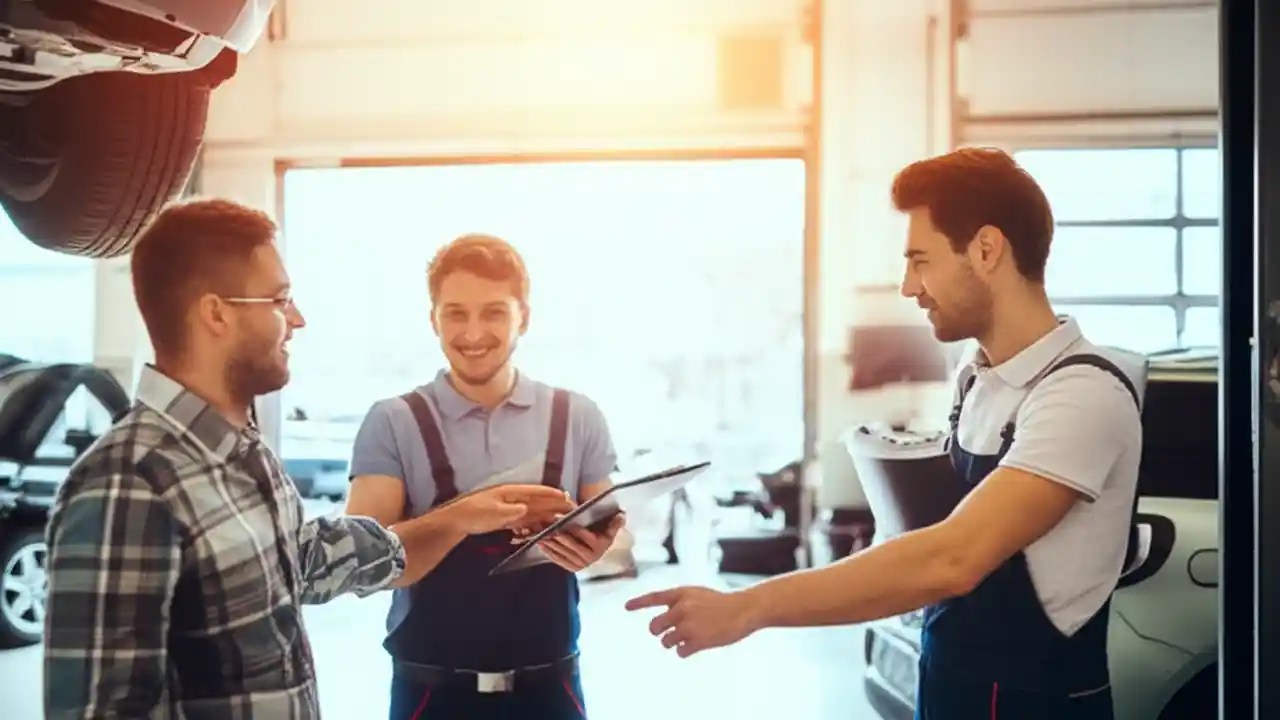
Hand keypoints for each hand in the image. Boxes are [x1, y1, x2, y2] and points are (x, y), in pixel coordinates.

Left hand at [442, 484, 573, 534]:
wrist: (457, 521)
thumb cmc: (474, 513)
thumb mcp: (493, 512)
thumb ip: (511, 511)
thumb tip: (525, 509)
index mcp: (511, 493)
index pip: (535, 492)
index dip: (551, 494)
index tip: (565, 496)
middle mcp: (513, 499)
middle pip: (537, 501)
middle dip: (553, 504)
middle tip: (570, 509)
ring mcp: (509, 508)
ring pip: (533, 511)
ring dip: (546, 515)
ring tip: (560, 519)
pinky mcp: (505, 518)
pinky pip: (524, 520)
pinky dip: (534, 523)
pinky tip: (541, 529)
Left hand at [536, 513, 625, 572]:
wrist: (598, 551)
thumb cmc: (602, 535)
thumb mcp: (610, 530)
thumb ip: (615, 523)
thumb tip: (622, 516)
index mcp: (600, 546)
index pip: (584, 535)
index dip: (571, 526)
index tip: (559, 517)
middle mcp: (591, 557)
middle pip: (571, 545)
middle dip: (557, 535)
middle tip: (545, 525)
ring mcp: (581, 564)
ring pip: (563, 552)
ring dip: (550, 543)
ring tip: (540, 533)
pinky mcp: (572, 569)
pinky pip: (559, 560)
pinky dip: (549, 552)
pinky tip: (541, 544)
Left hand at [624, 586, 758, 657]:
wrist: (744, 610)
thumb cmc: (723, 603)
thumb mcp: (698, 594)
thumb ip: (681, 602)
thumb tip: (664, 619)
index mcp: (681, 593)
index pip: (654, 597)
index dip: (639, 603)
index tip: (626, 607)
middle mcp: (681, 608)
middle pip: (654, 626)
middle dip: (660, 632)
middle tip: (670, 633)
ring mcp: (688, 625)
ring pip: (666, 641)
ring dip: (675, 642)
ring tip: (689, 638)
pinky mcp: (697, 640)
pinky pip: (680, 652)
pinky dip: (685, 651)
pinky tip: (696, 645)